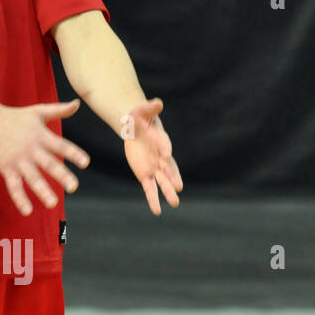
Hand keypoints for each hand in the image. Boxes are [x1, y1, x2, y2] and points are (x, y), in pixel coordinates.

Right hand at [0, 98, 89, 215]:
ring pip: (32, 178)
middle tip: (74, 187)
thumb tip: (77, 103)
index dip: (74, 153)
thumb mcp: (38, 111)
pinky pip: (14, 186)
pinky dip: (20, 199)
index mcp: (41, 136)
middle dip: (62, 176)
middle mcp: (31, 149)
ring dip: (43, 191)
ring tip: (53, 204)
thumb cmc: (15, 117)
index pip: (61, 146)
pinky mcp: (6, 168)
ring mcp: (18, 160)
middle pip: (49, 164)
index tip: (86, 163)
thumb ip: (59, 110)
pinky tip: (28, 211)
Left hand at [120, 97, 181, 214]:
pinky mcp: (145, 175)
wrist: (136, 129)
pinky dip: (153, 200)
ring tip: (175, 203)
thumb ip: (149, 108)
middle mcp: (161, 157)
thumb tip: (157, 102)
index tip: (166, 154)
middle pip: (168, 168)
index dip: (165, 149)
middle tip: (179, 186)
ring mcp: (154, 168)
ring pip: (162, 182)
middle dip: (172, 177)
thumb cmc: (140, 118)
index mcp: (161, 140)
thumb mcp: (141, 111)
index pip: (164, 145)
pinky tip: (157, 211)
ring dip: (167, 192)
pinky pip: (150, 189)